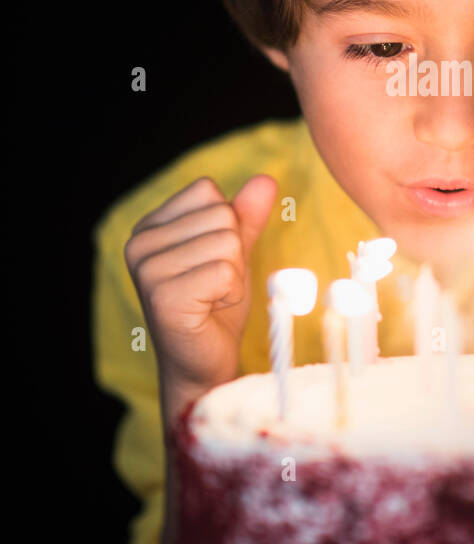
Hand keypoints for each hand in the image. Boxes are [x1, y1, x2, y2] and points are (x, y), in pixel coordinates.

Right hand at [124, 175, 277, 412]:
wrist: (205, 364)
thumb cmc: (216, 307)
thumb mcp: (234, 253)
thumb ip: (245, 216)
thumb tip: (265, 179)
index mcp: (149, 227)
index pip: (208, 192)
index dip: (225, 228)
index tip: (209, 263)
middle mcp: (139, 244)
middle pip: (221, 216)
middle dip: (232, 254)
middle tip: (212, 288)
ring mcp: (147, 270)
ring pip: (226, 242)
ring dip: (232, 276)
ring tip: (211, 300)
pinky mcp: (163, 297)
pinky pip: (225, 272)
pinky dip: (230, 294)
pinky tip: (210, 311)